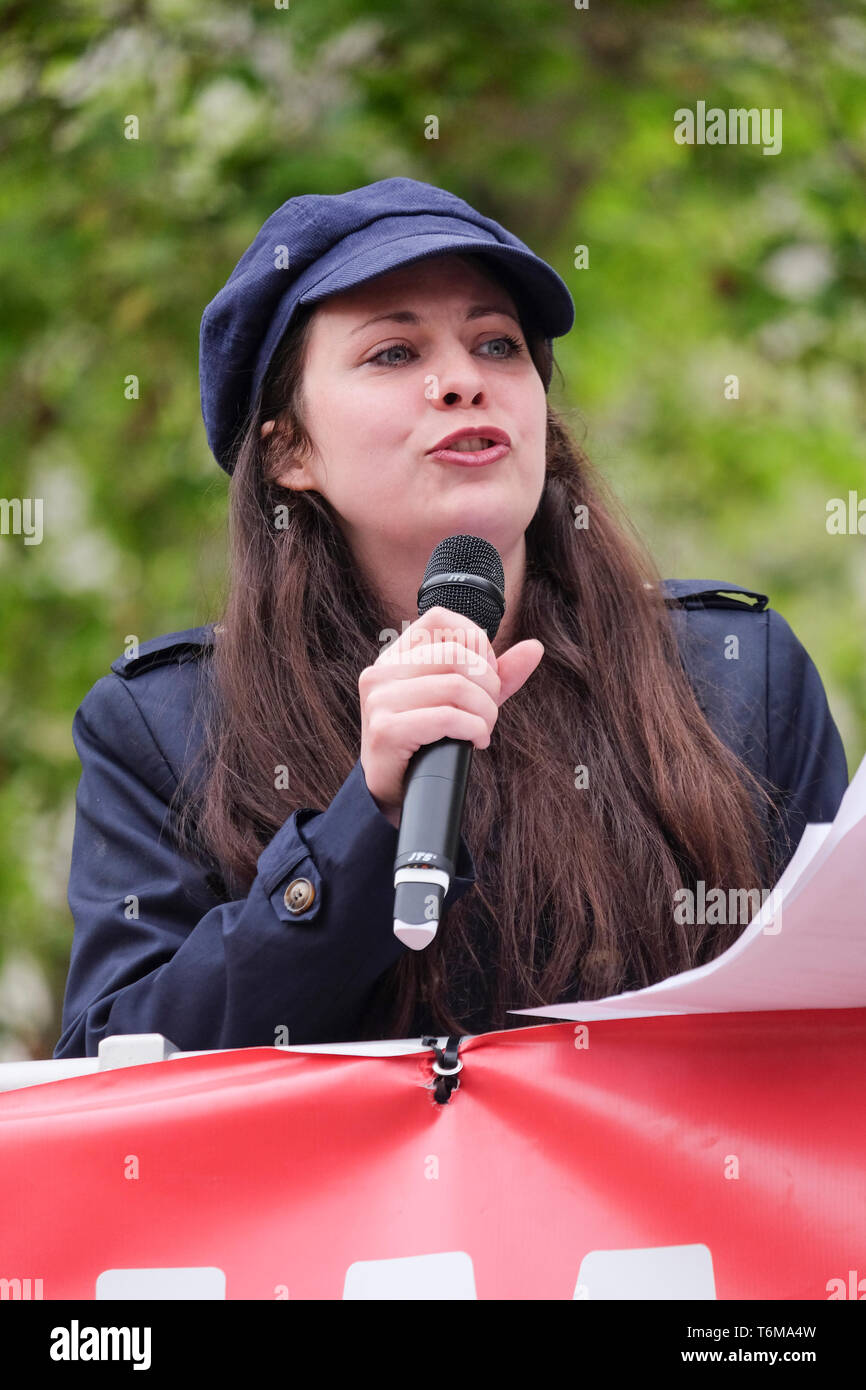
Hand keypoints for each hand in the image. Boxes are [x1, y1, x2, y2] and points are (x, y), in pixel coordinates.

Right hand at [358, 605, 543, 826]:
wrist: (395, 792)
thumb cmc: (429, 741)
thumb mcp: (466, 701)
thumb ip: (498, 674)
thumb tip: (535, 647)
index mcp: (397, 656)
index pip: (440, 618)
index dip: (476, 641)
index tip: (488, 674)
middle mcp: (382, 671)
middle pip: (456, 654)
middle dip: (489, 685)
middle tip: (489, 712)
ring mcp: (380, 699)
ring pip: (456, 686)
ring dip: (485, 713)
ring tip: (483, 730)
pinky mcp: (386, 729)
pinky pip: (447, 717)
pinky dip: (474, 730)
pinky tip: (474, 742)